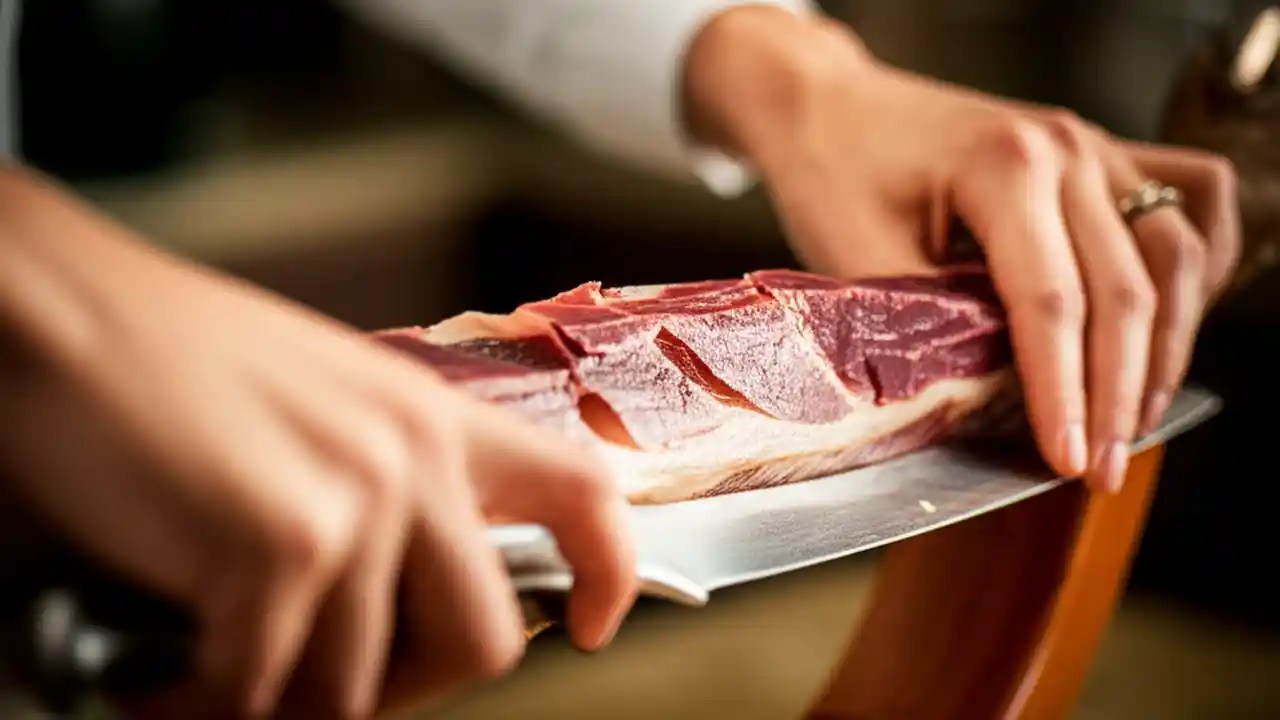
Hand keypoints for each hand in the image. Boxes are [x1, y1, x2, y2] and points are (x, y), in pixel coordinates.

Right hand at [0, 168, 636, 718]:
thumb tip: (393, 590)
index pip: (579, 490)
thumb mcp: (322, 401)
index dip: (608, 567)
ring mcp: (356, 501)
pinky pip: (261, 688)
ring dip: (282, 701)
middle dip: (408, 689)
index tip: (600, 624)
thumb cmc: (171, 359)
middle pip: (483, 639)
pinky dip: (201, 703)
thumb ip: (382, 480)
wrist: (61, 310)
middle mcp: (414, 458)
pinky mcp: (280, 545)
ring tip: (209, 677)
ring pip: (357, 686)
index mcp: (434, 416)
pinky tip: (155, 674)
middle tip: (326, 685)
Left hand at [684, 7, 1240, 492]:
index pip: (1051, 303)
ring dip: (1168, 344)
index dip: (1064, 392)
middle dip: (1121, 393)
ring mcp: (1093, 146)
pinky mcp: (1100, 155)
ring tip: (1133, 419)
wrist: (828, 106)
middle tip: (1104, 468)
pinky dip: (1195, 265)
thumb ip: (921, 327)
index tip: (1067, 460)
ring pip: (1176, 252)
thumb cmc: (831, 172)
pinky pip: (1192, 198)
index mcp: (1003, 167)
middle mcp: (1066, 150)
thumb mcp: (855, 256)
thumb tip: (980, 404)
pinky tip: (1169, 322)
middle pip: (1126, 289)